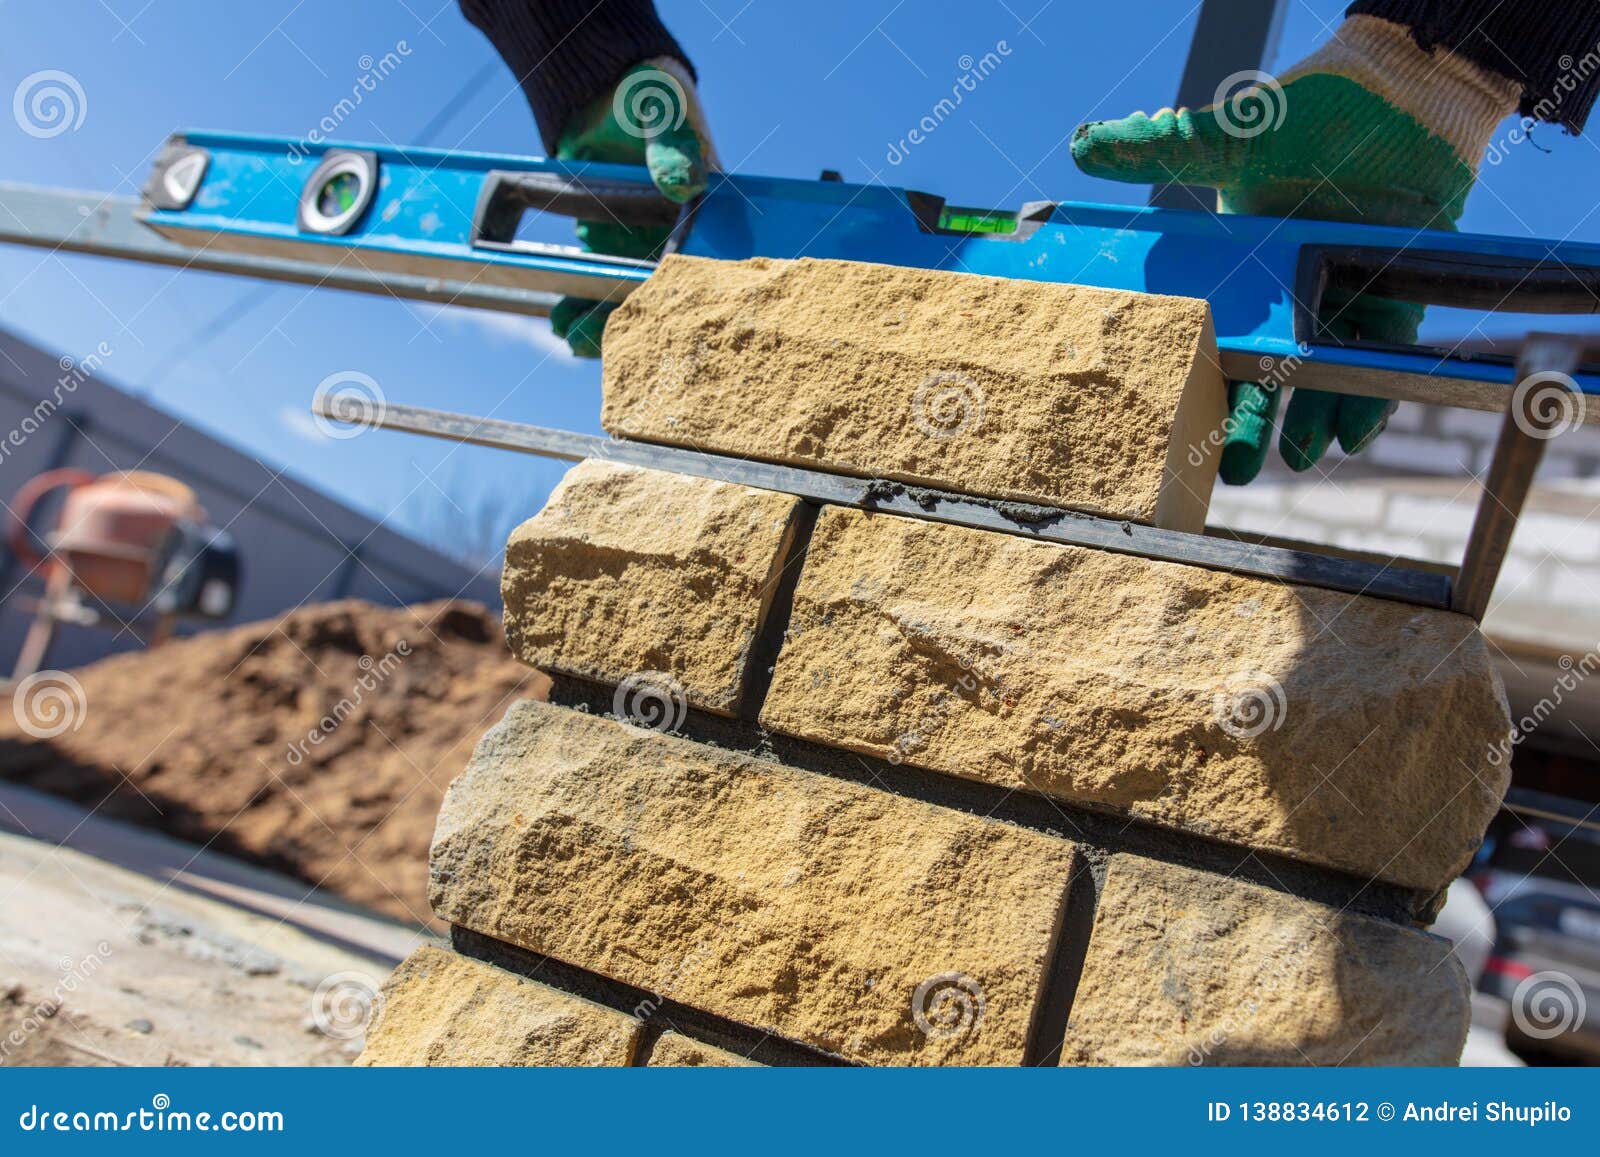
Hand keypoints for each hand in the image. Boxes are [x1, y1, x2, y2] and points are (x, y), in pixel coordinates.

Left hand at [551, 59, 716, 357]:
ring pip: (626, 296)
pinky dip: (580, 304)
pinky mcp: (608, 244)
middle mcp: (677, 237)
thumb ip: (672, 146)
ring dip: (601, 321)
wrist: (600, 88)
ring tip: (571, 334)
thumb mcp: (663, 114)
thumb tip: (683, 184)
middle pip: (662, 294)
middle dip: (635, 323)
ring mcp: (641, 244)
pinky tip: (560, 321)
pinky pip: (597, 283)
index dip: (684, 298)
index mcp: (705, 211)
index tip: (659, 319)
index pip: (699, 263)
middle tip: (605, 342)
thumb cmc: (648, 95)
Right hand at [1070, 29, 1493, 482]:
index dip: (1200, 384)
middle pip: (1264, 371)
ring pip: (1319, 375)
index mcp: (1239, 264)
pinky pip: (1378, 360)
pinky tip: (1355, 432)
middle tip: (1237, 471)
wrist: (1399, 94)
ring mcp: (1338, 296)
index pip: (1214, 337)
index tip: (1182, 428)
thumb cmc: (1309, 112)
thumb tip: (1083, 142)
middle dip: (1250, 423)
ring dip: (1309, 419)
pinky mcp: (1390, 296)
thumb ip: (1156, 147)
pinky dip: (1370, 398)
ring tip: (1298, 457)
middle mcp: (1285, 290)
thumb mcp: (1225, 138)